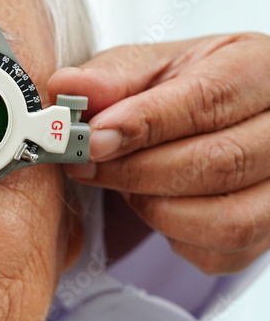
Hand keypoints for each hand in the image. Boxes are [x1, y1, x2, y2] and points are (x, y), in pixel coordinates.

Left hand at [48, 33, 269, 274]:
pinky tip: (156, 205)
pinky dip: (175, 236)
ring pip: (226, 220)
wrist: (218, 121)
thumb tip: (69, 87)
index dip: (145, 124)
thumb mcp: (152, 67)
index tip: (94, 139)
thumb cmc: (185, 88)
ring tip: (123, 185)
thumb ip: (112, 76)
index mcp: (259, 69)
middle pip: (219, 163)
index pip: (208, 100)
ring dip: (156, 209)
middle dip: (137, 172)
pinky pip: (221, 253)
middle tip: (87, 166)